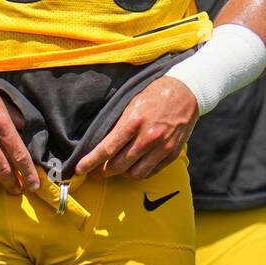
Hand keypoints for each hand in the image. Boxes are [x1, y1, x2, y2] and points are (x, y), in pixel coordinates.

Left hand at [75, 76, 198, 180]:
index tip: (79, 170)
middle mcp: (148, 137)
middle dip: (102, 171)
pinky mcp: (172, 153)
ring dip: (122, 174)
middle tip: (95, 171)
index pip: (107, 149)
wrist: (187, 91)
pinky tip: (134, 165)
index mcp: (134, 121)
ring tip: (116, 168)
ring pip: (134, 173)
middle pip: (118, 165)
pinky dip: (139, 171)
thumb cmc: (155, 94)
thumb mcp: (131, 104)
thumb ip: (118, 125)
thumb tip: (99, 144)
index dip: (90, 162)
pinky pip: (151, 172)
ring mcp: (162, 147)